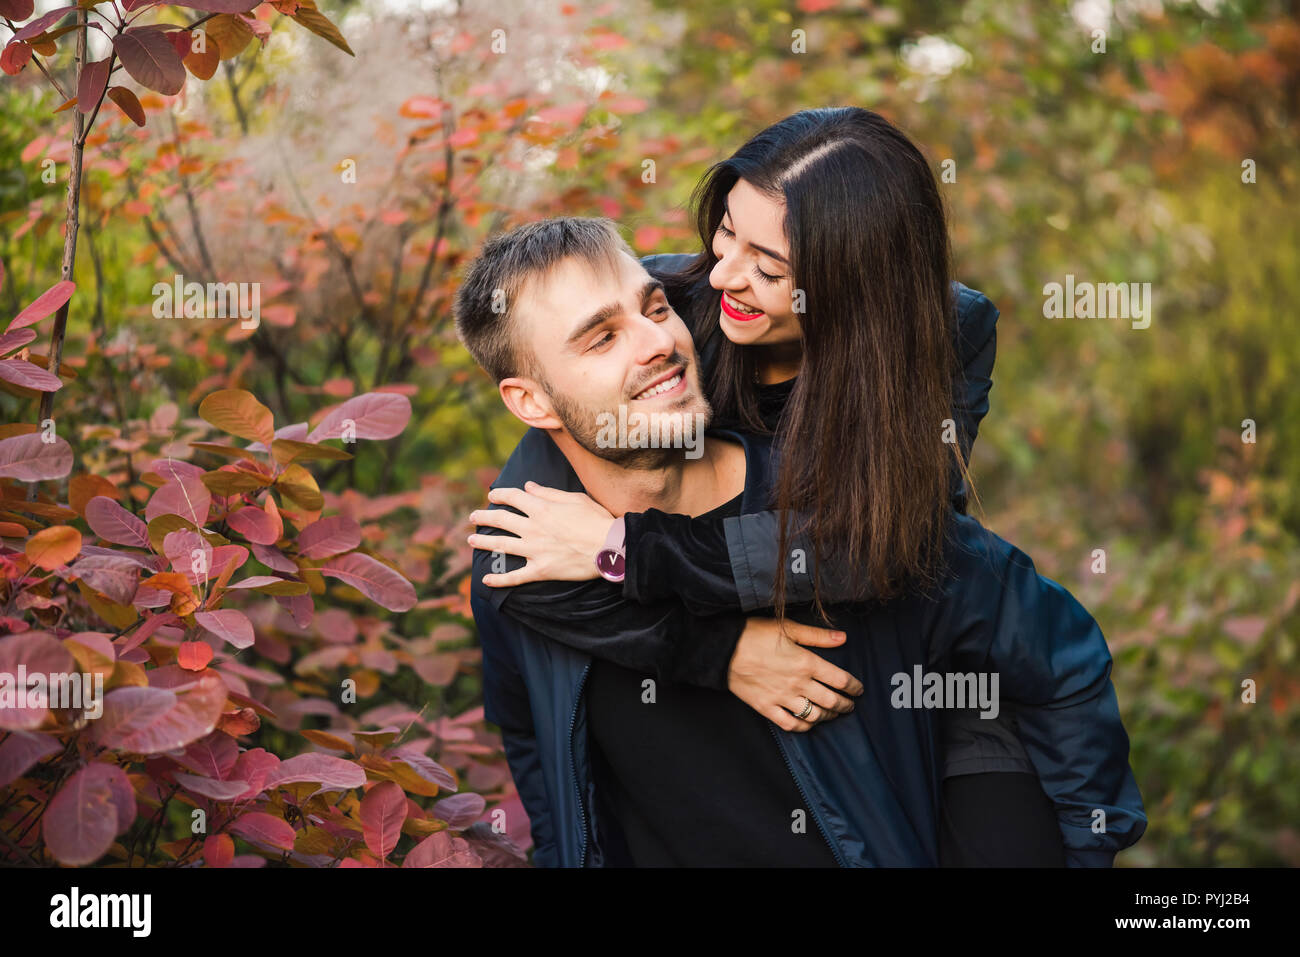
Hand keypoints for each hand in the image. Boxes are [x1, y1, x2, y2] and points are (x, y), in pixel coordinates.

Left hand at [467, 482, 615, 586]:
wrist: (609, 547)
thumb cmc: (596, 520)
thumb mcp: (575, 498)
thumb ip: (548, 493)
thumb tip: (528, 487)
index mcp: (541, 508)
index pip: (513, 498)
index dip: (499, 495)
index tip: (492, 496)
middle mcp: (533, 528)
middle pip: (500, 520)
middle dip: (483, 517)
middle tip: (473, 517)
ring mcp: (534, 550)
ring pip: (501, 545)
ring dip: (483, 541)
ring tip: (471, 540)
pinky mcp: (541, 570)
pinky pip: (515, 577)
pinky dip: (499, 580)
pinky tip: (485, 581)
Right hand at [727, 617, 862, 731]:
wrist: (724, 649)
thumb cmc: (755, 634)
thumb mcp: (788, 628)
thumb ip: (817, 636)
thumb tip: (843, 638)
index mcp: (806, 662)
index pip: (840, 680)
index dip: (853, 686)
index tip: (858, 689)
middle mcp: (798, 683)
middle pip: (831, 701)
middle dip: (845, 705)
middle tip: (850, 705)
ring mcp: (782, 698)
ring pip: (814, 715)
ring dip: (828, 716)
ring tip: (833, 714)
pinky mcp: (767, 707)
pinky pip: (790, 724)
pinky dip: (804, 726)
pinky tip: (809, 723)